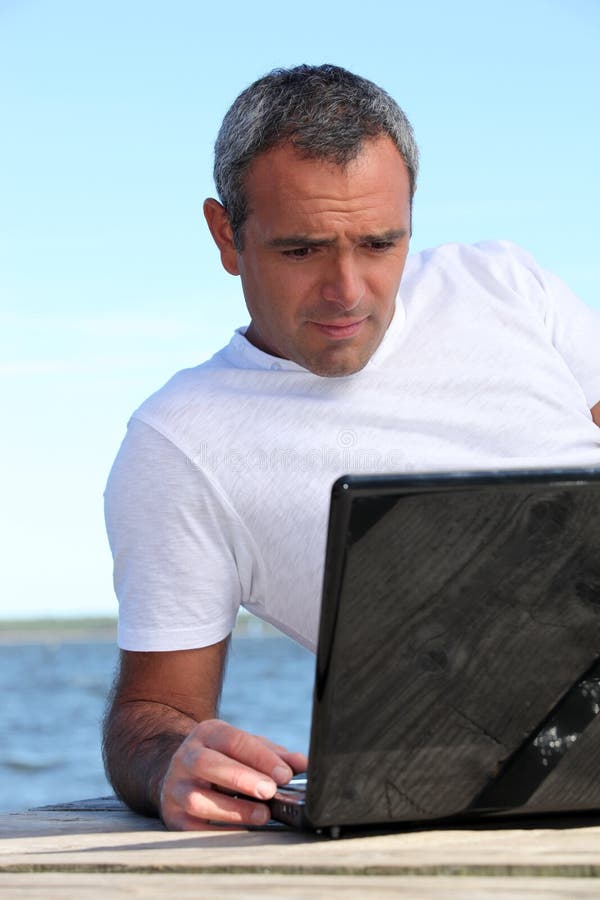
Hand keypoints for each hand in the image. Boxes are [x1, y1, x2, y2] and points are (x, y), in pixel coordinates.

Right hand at [159, 719, 306, 829]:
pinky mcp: (172, 817)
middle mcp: (186, 757)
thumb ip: (273, 755)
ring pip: (197, 799)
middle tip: (270, 791)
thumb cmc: (224, 759)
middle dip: (241, 778)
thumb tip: (303, 764)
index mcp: (207, 734)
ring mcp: (175, 788)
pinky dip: (221, 832)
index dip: (260, 757)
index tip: (285, 775)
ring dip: (233, 809)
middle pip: (208, 764)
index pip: (233, 741)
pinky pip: (194, 829)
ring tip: (263, 815)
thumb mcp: (245, 748)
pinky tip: (244, 831)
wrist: (179, 774)